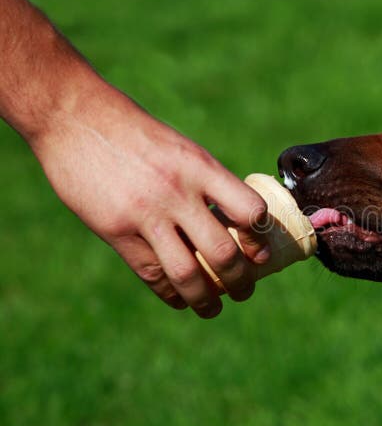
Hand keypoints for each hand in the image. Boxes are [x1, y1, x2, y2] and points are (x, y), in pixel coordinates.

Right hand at [29, 86, 269, 317]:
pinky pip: (151, 274)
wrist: (75, 118)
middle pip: (222, 252)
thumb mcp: (181, 149)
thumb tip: (232, 222)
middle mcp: (177, 192)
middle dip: (241, 279)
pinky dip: (170, 293)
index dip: (260, 238)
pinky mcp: (116, 230)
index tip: (262, 253)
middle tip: (245, 289)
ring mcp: (145, 214)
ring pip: (188, 273)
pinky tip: (180, 299)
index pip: (249, 210)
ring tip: (214, 308)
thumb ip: (205, 184)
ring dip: (206, 299)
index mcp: (200, 167)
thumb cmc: (136, 134)